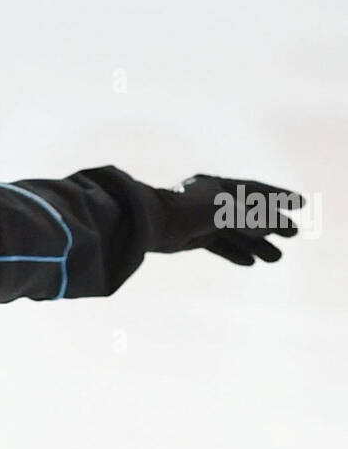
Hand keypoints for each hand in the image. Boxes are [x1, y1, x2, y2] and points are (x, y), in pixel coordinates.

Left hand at [158, 174, 304, 264]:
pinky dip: (234, 253)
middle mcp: (210, 200)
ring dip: (256, 244)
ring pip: (234, 232)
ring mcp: (200, 219)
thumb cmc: (186, 212)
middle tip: (293, 234)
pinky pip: (218, 245)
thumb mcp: (225, 212)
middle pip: (247, 213)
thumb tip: (273, 224)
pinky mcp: (190, 237)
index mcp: (217, 186)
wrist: (148, 224)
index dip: (278, 197)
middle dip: (271, 224)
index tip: (300, 203)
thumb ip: (251, 216)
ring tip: (277, 258)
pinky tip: (251, 263)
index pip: (255, 190)